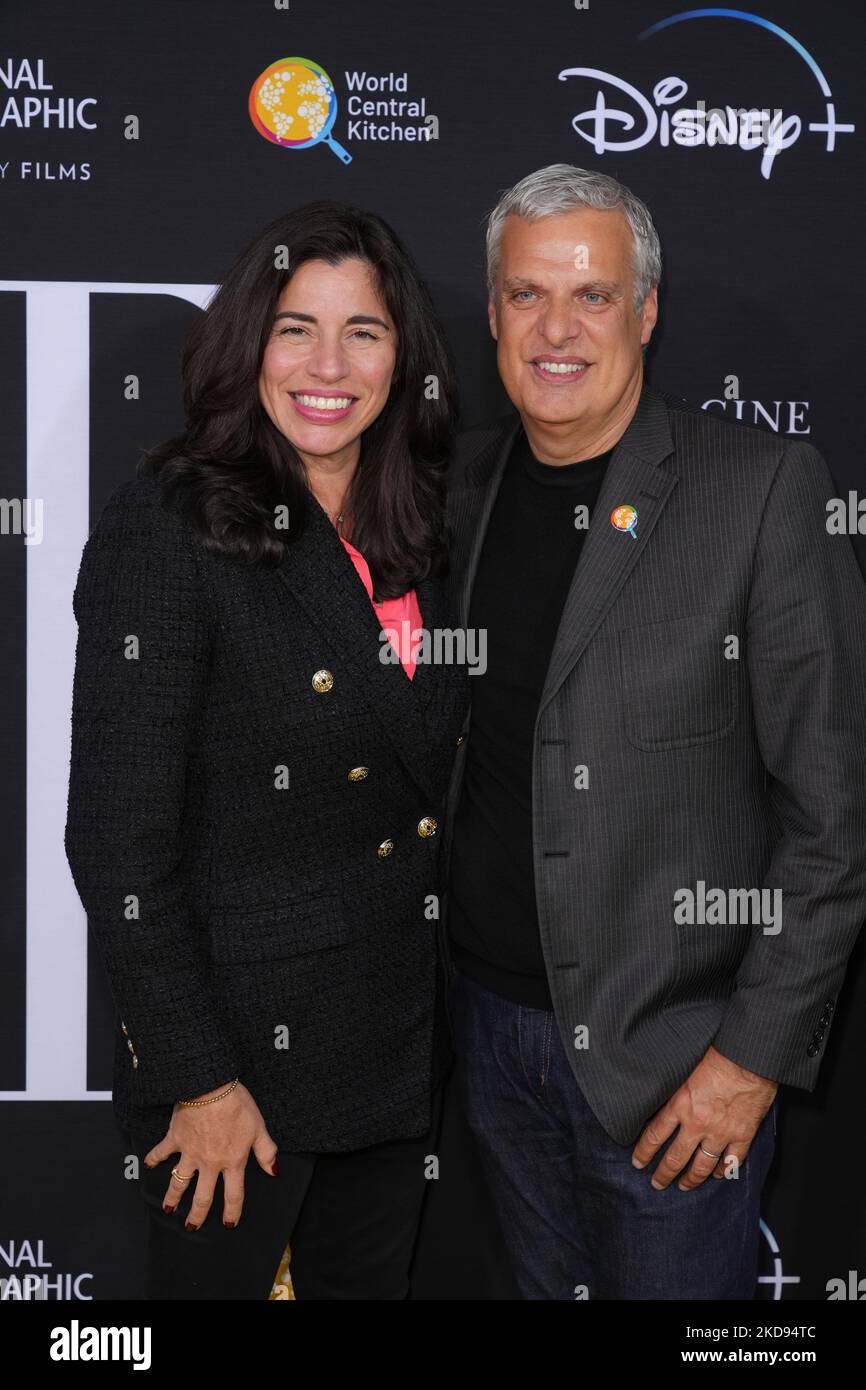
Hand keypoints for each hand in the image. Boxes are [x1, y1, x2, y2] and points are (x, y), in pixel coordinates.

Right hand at [142, 1080, 277, 1228]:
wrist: (210, 1087)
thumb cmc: (236, 1105)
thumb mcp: (259, 1128)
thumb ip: (266, 1152)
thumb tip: (273, 1171)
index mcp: (232, 1161)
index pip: (234, 1194)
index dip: (232, 1212)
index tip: (229, 1223)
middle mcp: (210, 1163)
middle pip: (203, 1196)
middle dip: (197, 1215)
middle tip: (192, 1226)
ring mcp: (190, 1153)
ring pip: (179, 1182)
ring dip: (172, 1197)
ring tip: (168, 1208)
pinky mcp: (175, 1139)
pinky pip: (161, 1152)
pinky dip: (153, 1158)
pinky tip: (147, 1165)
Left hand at [631, 1045, 777, 1191]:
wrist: (749, 1057)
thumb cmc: (717, 1054)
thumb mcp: (684, 1067)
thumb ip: (673, 1087)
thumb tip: (659, 1096)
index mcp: (680, 1105)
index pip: (655, 1135)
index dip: (644, 1152)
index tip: (638, 1162)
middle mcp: (698, 1123)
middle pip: (675, 1157)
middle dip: (664, 1174)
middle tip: (656, 1184)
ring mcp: (721, 1133)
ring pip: (702, 1165)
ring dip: (691, 1179)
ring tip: (684, 1186)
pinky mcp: (742, 1135)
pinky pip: (731, 1161)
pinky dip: (722, 1170)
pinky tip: (716, 1175)